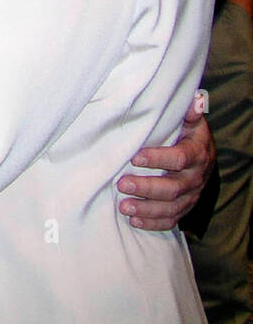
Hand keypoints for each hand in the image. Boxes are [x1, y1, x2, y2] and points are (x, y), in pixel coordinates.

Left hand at [117, 95, 214, 229]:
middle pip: (173, 187)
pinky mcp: (183, 207)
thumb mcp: (189, 121)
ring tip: (124, 207)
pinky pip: (171, 220)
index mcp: (196, 154)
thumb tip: (195, 100)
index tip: (135, 157)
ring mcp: (190, 196)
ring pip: (171, 207)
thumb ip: (189, 112)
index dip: (159, 158)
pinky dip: (153, 223)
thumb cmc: (186, 134)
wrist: (201, 157)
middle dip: (147, 187)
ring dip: (147, 209)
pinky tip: (134, 221)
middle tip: (122, 184)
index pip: (180, 158)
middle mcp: (195, 178)